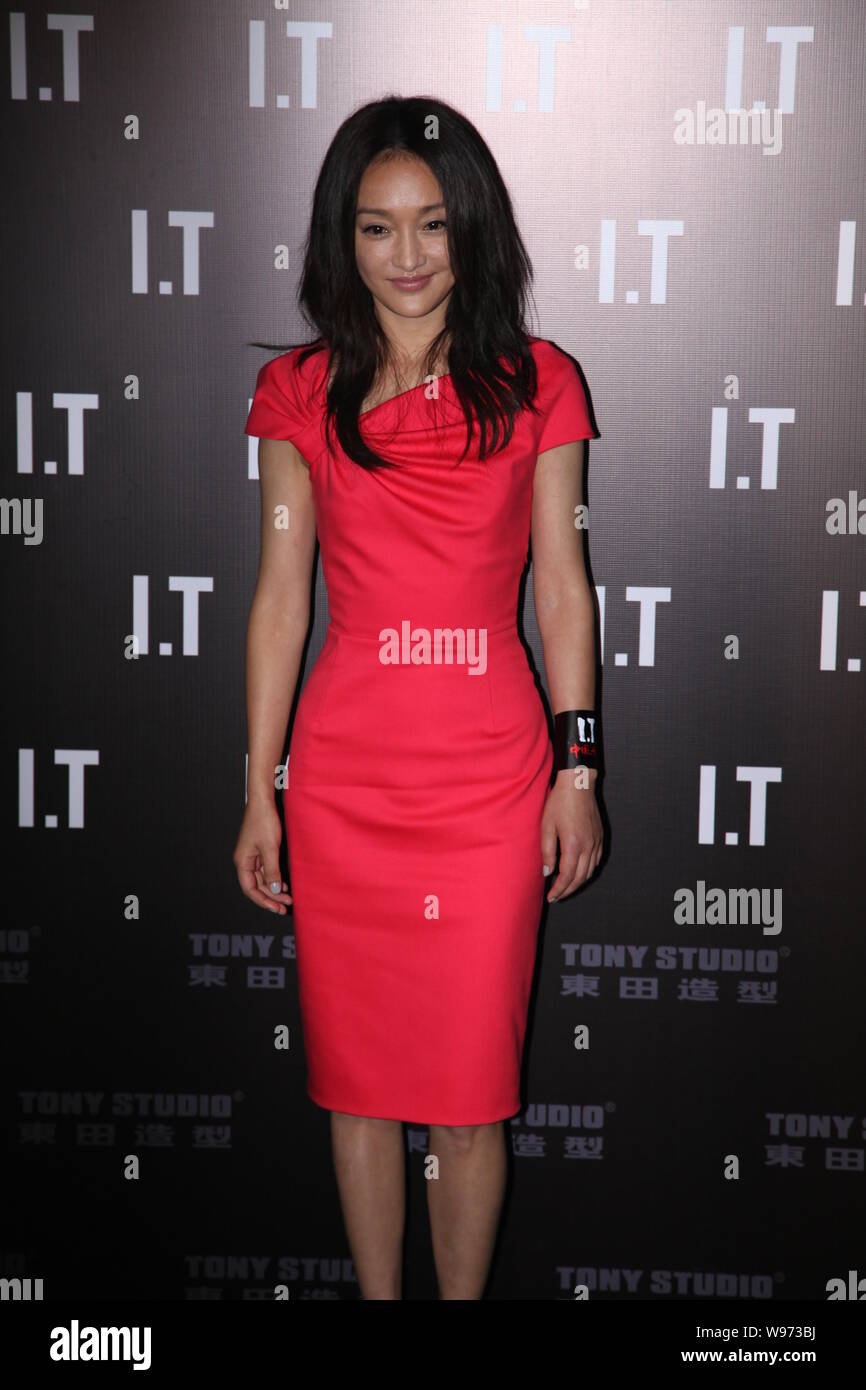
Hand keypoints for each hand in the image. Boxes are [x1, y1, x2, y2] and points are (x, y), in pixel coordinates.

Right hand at [233, 798, 292, 914]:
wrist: (264, 801)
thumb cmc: (263, 821)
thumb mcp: (270, 848)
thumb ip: (271, 870)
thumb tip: (273, 890)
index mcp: (242, 861)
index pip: (250, 889)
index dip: (263, 900)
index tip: (276, 907)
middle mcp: (245, 861)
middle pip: (256, 886)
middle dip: (270, 897)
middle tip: (285, 906)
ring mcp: (252, 856)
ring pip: (262, 879)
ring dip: (273, 889)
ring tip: (287, 897)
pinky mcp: (260, 851)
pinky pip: (265, 870)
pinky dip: (274, 878)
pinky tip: (283, 884)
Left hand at [541, 768, 602, 901]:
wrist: (578, 784)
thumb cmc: (559, 802)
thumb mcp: (546, 826)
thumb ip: (547, 851)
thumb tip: (547, 872)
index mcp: (573, 845)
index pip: (567, 876)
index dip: (559, 889)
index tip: (551, 896)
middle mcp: (588, 846)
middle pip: (580, 878)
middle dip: (568, 890)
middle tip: (557, 896)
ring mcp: (596, 842)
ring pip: (590, 871)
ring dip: (578, 883)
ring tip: (566, 887)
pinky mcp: (600, 837)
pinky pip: (595, 861)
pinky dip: (587, 871)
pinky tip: (578, 872)